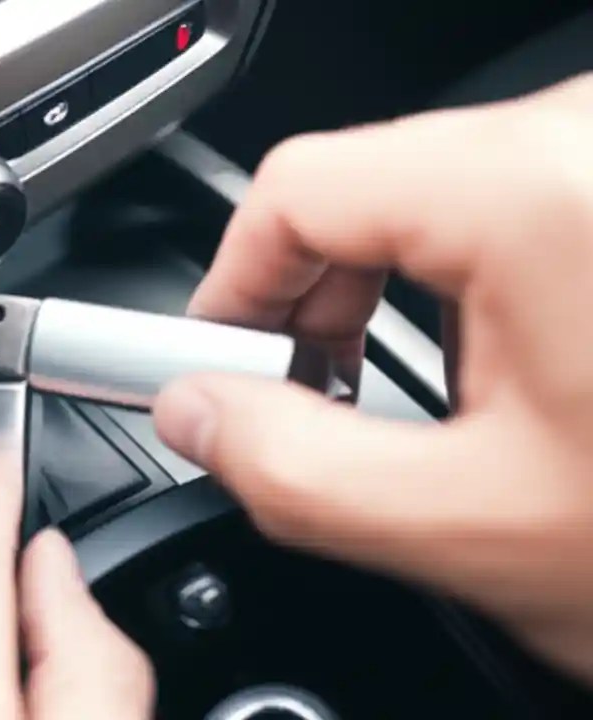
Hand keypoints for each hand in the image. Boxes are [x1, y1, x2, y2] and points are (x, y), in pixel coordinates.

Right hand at [153, 73, 592, 681]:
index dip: (230, 283)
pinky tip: (499, 372)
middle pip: (371, 185)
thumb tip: (198, 414)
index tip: (216, 357)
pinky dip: (474, 284)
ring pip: (443, 195)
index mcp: (544, 192)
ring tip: (414, 403)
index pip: (299, 187)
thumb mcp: (473, 525)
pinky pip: (523, 204)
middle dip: (311, 301)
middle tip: (300, 400)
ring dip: (394, 298)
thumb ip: (291, 469)